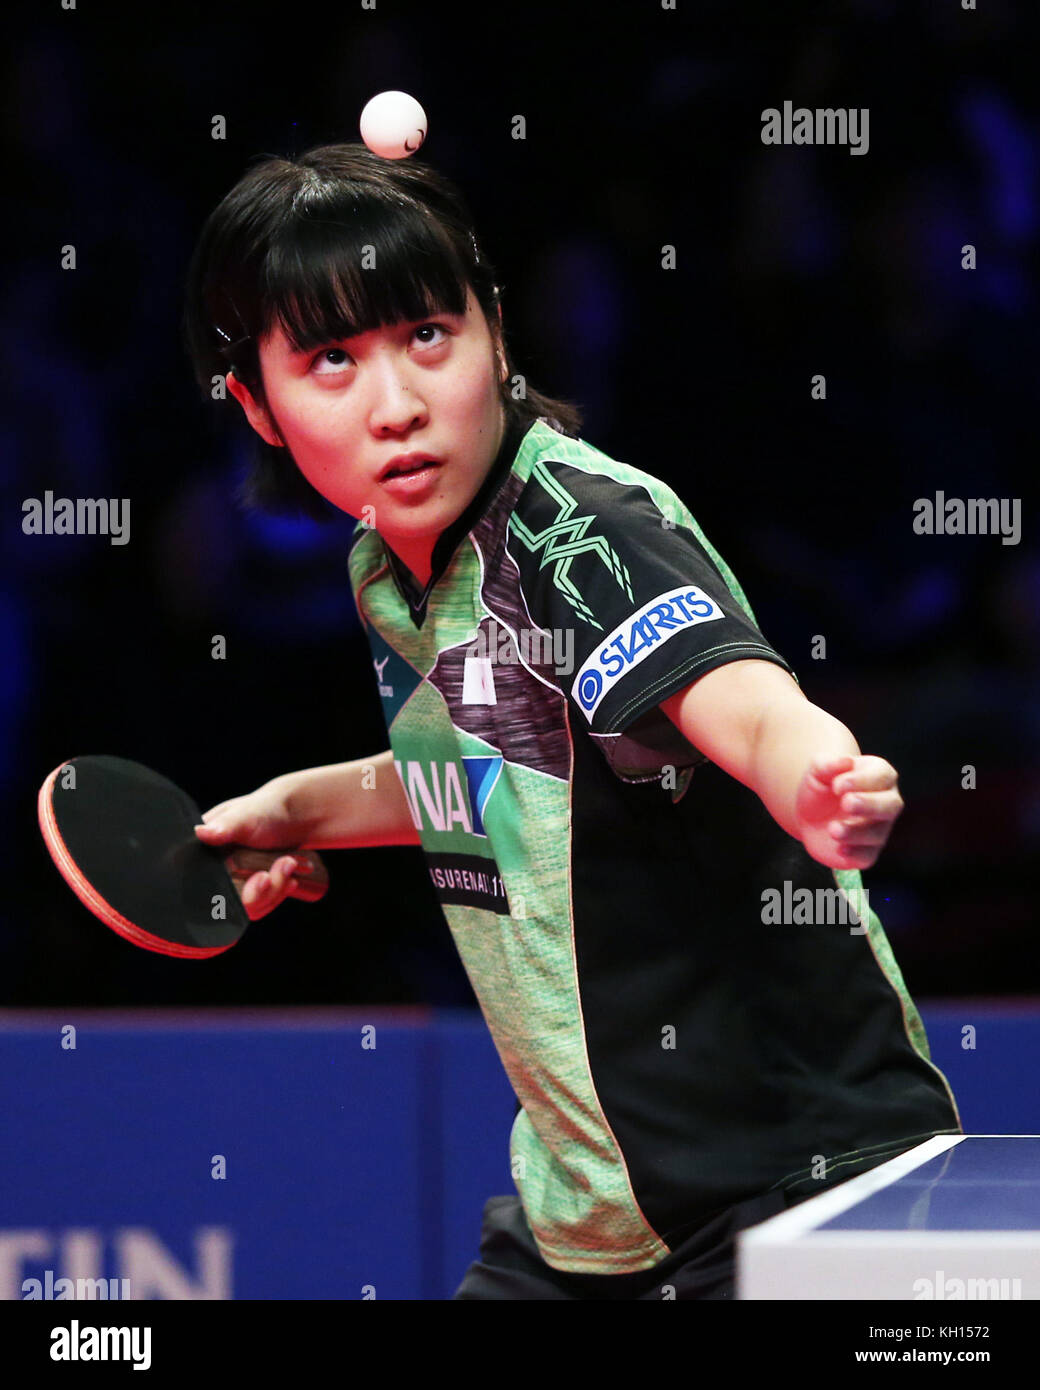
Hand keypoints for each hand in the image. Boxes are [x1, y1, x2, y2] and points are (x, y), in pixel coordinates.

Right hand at [194, 781, 325, 919]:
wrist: (298, 816)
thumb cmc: (266, 809)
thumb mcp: (244, 816)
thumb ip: (223, 827)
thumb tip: (199, 833)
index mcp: (204, 851)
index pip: (201, 884)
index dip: (224, 891)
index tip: (256, 879)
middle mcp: (217, 870)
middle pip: (227, 901)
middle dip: (256, 892)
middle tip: (270, 875)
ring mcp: (237, 882)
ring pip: (249, 906)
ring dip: (273, 889)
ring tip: (288, 863)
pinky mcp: (255, 889)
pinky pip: (263, 904)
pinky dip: (278, 892)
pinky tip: (289, 877)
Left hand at [795, 754, 903, 870]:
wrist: (810, 817)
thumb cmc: (822, 789)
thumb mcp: (817, 772)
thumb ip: (828, 764)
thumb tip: (845, 761)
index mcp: (879, 776)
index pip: (881, 776)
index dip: (862, 781)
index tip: (836, 785)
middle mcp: (886, 802)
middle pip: (890, 805)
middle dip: (869, 805)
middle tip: (846, 804)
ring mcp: (880, 828)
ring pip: (877, 833)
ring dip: (856, 831)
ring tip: (833, 829)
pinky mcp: (869, 851)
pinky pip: (868, 855)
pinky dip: (855, 854)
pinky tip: (840, 849)